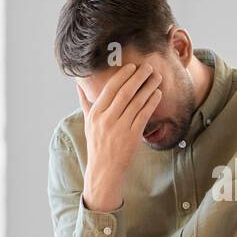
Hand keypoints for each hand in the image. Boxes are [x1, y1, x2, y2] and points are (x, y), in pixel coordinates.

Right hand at [76, 63, 161, 210]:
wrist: (104, 170)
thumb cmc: (96, 144)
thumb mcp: (87, 123)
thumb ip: (85, 103)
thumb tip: (78, 85)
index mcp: (95, 114)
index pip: (110, 89)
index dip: (122, 75)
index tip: (132, 66)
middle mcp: (107, 119)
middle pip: (125, 92)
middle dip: (138, 77)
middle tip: (148, 67)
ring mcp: (120, 128)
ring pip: (137, 102)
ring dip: (148, 87)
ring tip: (157, 77)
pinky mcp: (132, 136)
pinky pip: (144, 115)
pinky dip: (151, 102)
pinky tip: (157, 94)